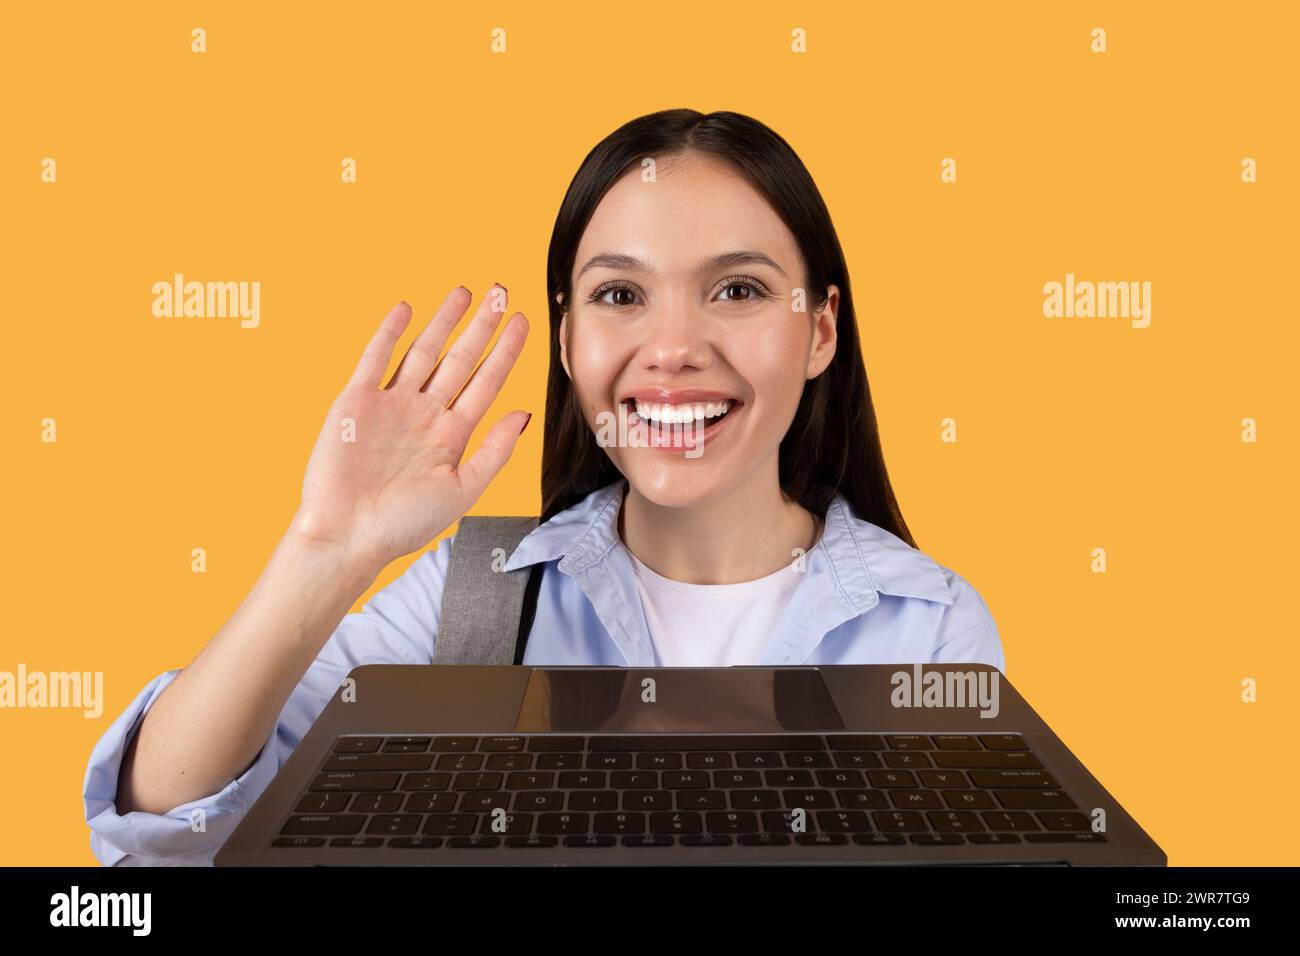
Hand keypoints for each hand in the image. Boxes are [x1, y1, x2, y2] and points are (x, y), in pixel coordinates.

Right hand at [290, 286, 530, 571]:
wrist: (348, 534)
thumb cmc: (403, 524)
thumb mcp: (462, 489)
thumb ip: (495, 452)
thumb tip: (524, 414)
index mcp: (452, 435)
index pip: (486, 382)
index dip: (506, 352)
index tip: (523, 322)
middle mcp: (425, 414)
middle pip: (459, 359)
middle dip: (481, 326)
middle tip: (501, 291)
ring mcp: (391, 405)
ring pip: (423, 352)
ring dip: (443, 322)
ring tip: (465, 292)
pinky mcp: (356, 402)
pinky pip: (375, 360)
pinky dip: (389, 334)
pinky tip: (406, 310)